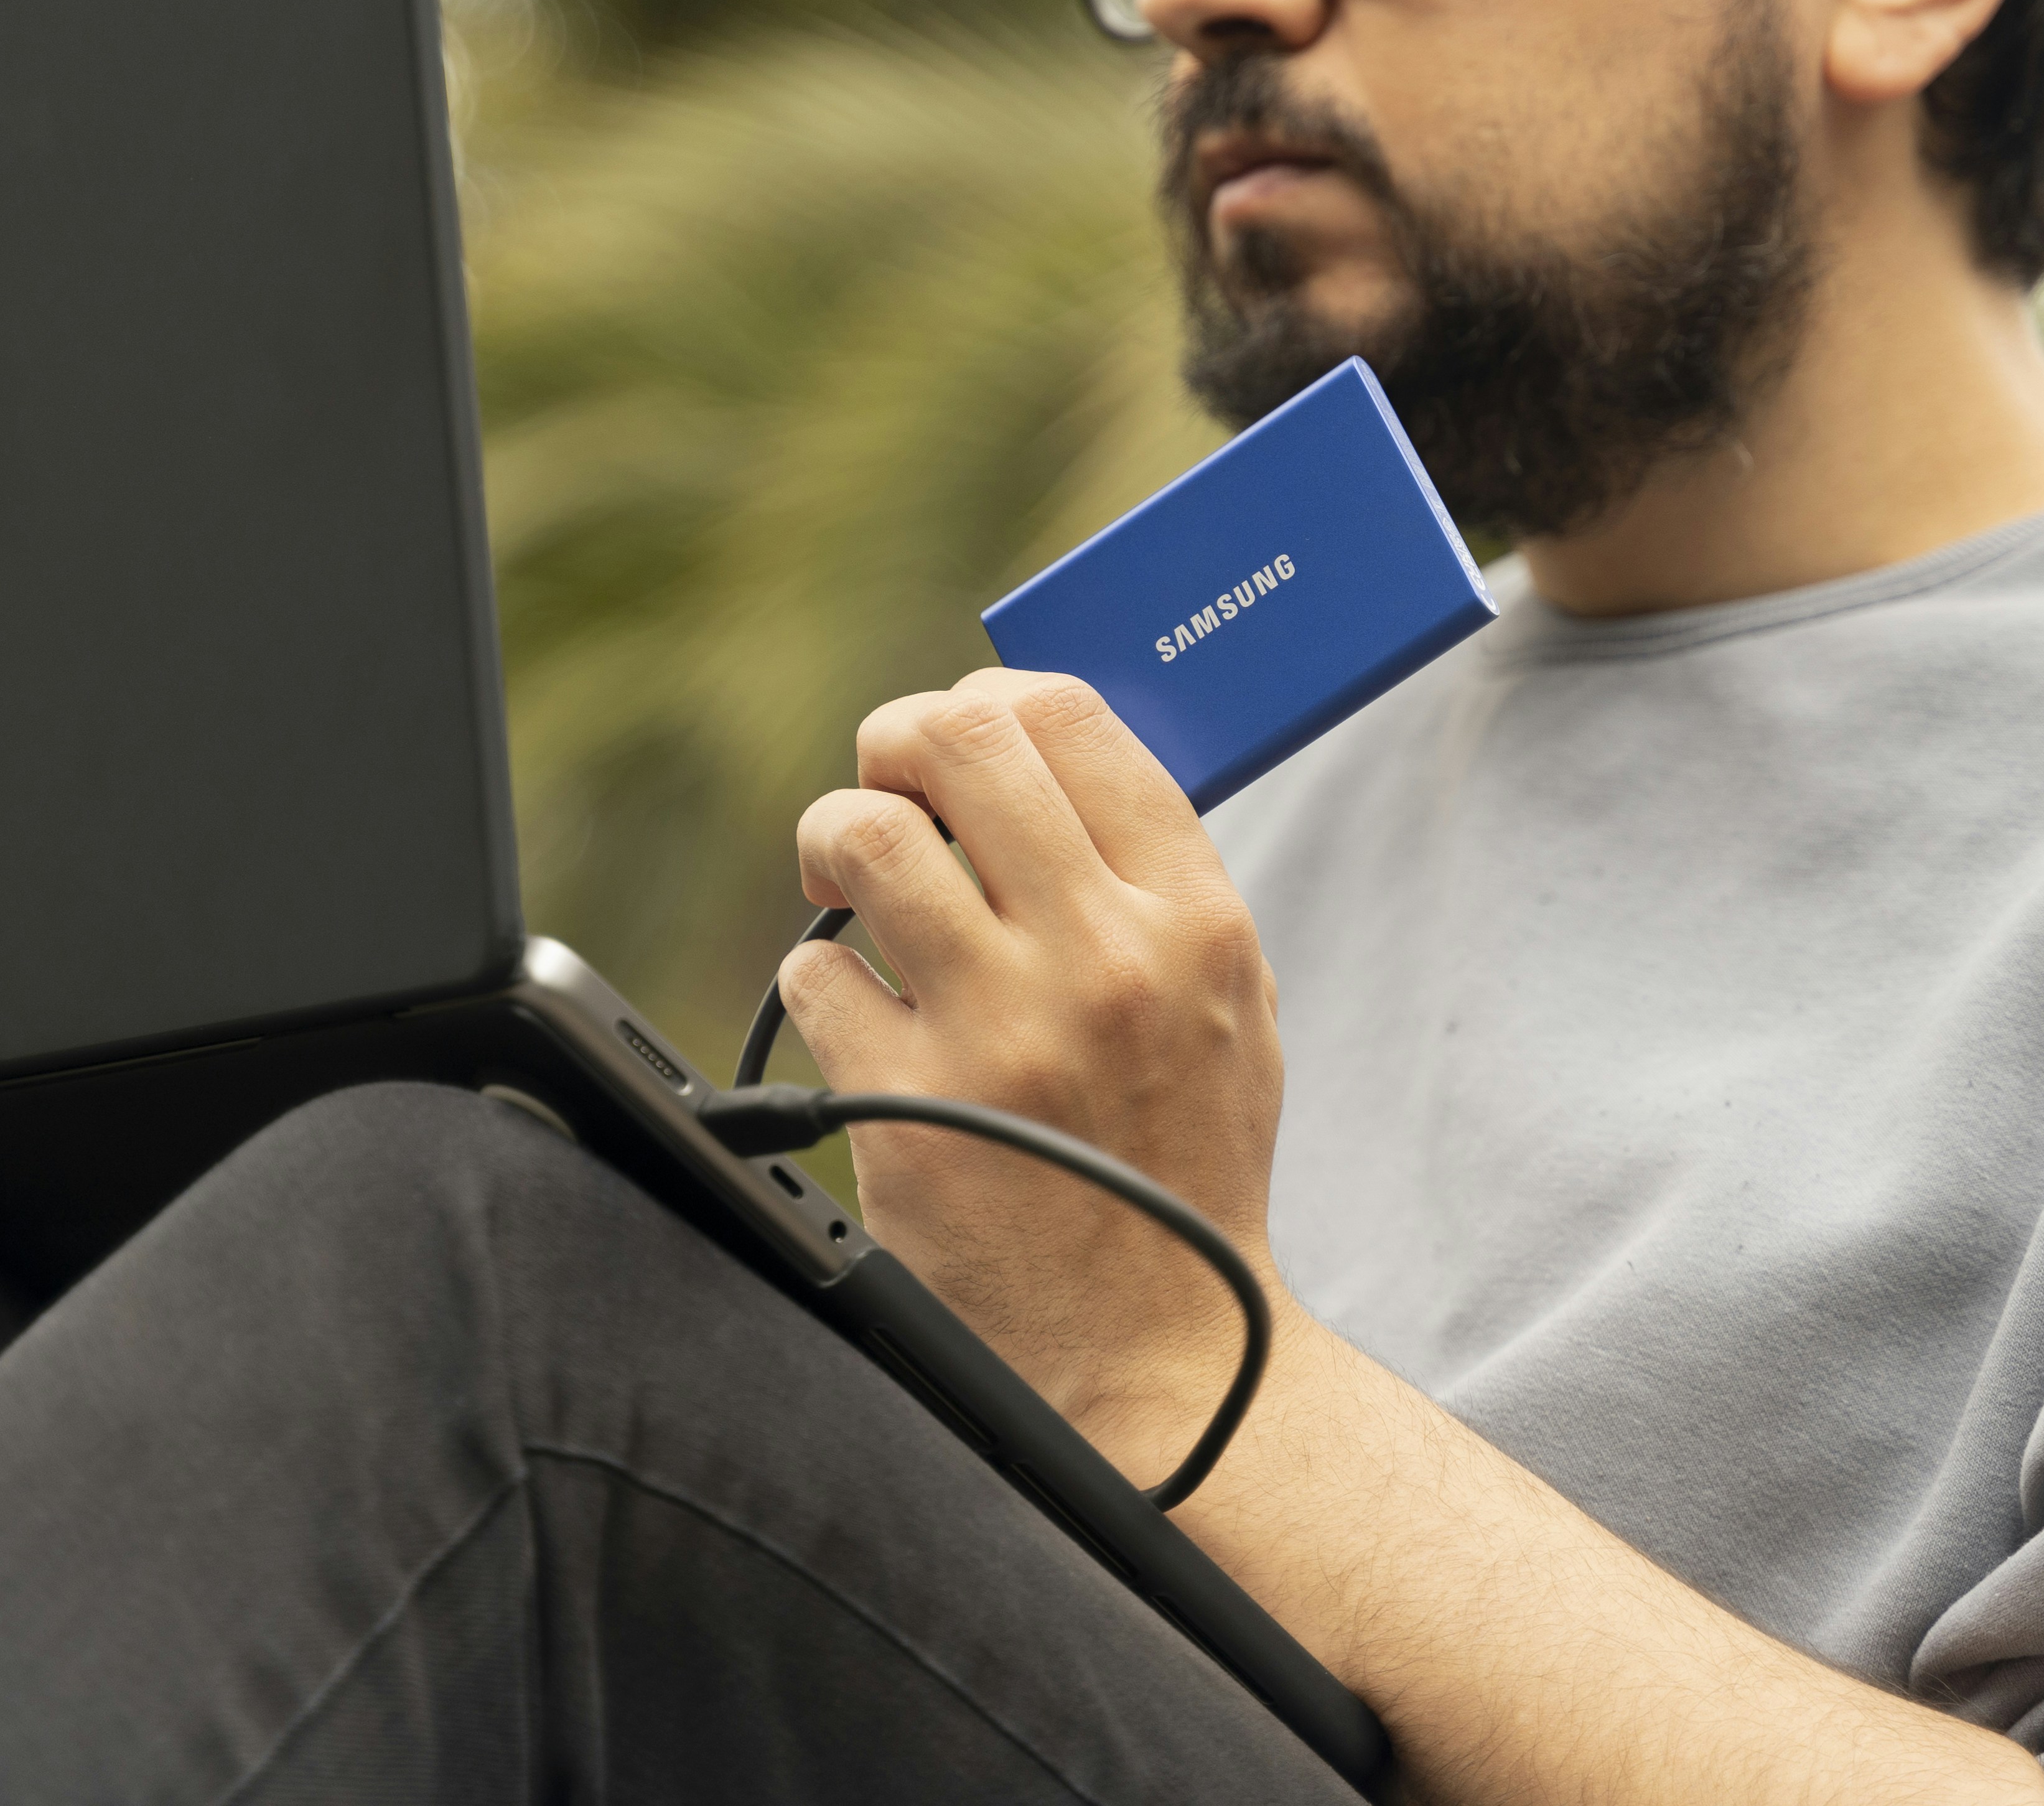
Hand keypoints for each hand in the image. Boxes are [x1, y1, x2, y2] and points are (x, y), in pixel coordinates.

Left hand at [778, 667, 1288, 1481]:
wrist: (1158, 1345)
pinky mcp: (907, 1109)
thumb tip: (1038, 739)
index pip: (1067, 718)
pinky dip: (822, 985)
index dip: (983, 698)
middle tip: (886, 788)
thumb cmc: (1182, 1157)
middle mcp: (1102, 958)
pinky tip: (862, 1023)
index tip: (954, 740)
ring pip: (861, 836)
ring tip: (849, 885)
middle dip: (894, 742)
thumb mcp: (1229, 998)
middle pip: (958, 741)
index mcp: (1192, 918)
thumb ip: (1155, 872)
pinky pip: (813, 976)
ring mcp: (1000, 1032)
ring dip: (835, 841)